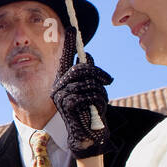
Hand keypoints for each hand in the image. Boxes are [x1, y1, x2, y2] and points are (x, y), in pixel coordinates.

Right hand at [51, 27, 112, 157]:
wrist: (88, 137)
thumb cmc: (91, 114)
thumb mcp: (92, 92)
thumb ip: (88, 76)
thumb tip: (87, 56)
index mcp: (65, 82)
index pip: (66, 59)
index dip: (69, 44)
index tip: (73, 28)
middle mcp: (59, 87)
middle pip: (80, 68)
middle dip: (97, 73)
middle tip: (107, 80)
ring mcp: (60, 96)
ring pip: (86, 81)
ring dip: (99, 91)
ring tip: (100, 101)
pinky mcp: (65, 105)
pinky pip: (85, 94)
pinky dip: (96, 100)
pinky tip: (96, 108)